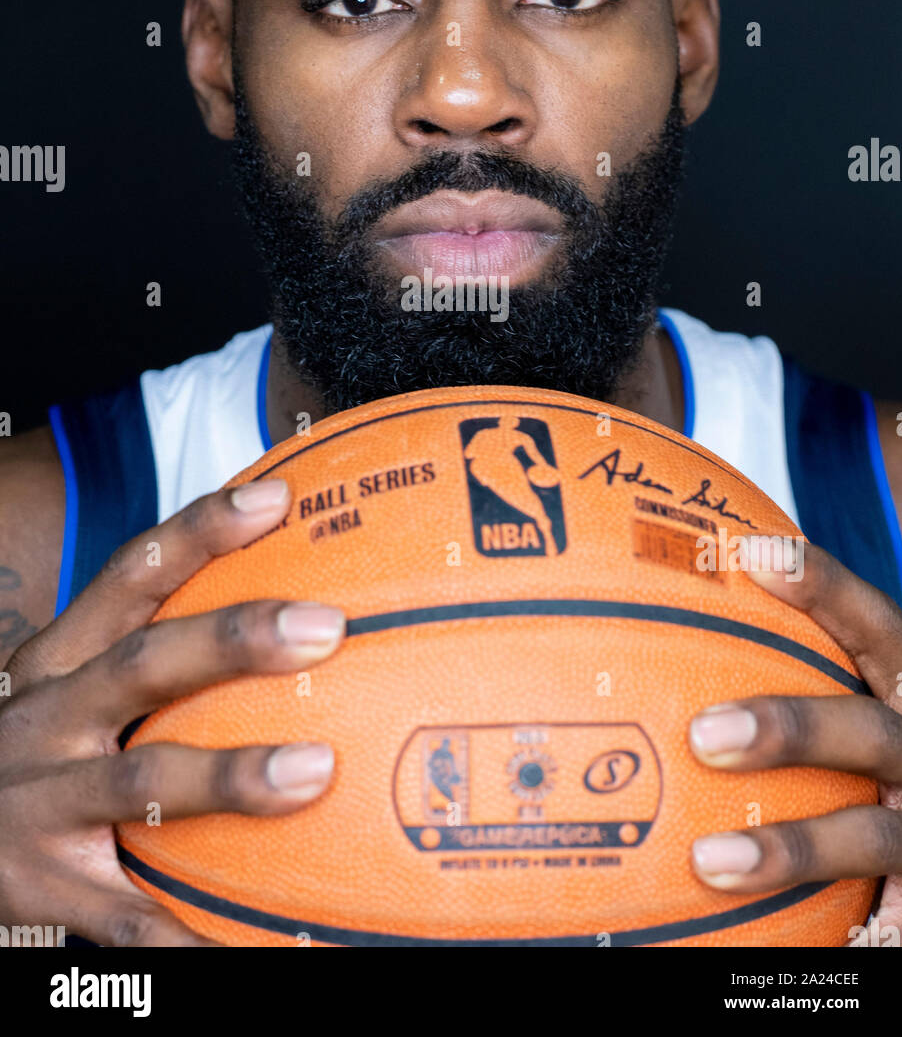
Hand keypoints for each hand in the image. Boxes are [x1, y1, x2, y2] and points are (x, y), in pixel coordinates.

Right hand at [0, 479, 344, 946]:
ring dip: (228, 776)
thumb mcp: (69, 683)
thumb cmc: (38, 748)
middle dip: (231, 639)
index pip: (130, 575)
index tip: (276, 500)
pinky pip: (134, 915)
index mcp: (61, 660)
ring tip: (316, 771)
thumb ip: (153, 646)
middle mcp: (49, 719)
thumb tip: (289, 603)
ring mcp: (45, 805)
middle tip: (325, 625)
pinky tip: (279, 940)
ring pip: (140, 782)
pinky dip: (196, 928)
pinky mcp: (51, 890)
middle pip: (142, 665)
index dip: (200, 532)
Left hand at [687, 542, 901, 941]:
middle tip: (702, 733)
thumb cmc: (862, 760)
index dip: (824, 586)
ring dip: (792, 850)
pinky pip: (887, 926)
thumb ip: (778, 665)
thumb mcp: (849, 702)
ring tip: (706, 862)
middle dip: (792, 726)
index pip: (874, 624)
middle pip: (869, 731)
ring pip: (875, 838)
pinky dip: (842, 937)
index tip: (752, 554)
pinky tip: (765, 944)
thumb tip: (637, 625)